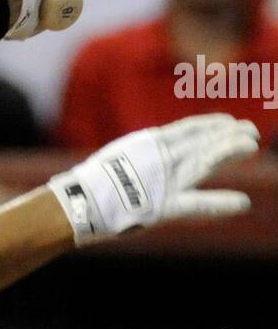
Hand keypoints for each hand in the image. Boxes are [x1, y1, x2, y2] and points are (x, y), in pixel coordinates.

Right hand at [48, 114, 259, 244]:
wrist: (76, 201)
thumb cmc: (88, 184)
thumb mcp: (115, 159)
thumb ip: (136, 159)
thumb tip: (139, 161)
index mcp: (148, 144)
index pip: (188, 129)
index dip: (211, 125)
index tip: (228, 123)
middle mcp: (160, 158)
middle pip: (203, 142)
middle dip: (229, 135)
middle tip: (250, 132)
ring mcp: (165, 180)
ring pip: (205, 161)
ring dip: (229, 152)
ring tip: (252, 147)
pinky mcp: (164, 206)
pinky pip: (197, 204)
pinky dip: (220, 204)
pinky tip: (242, 204)